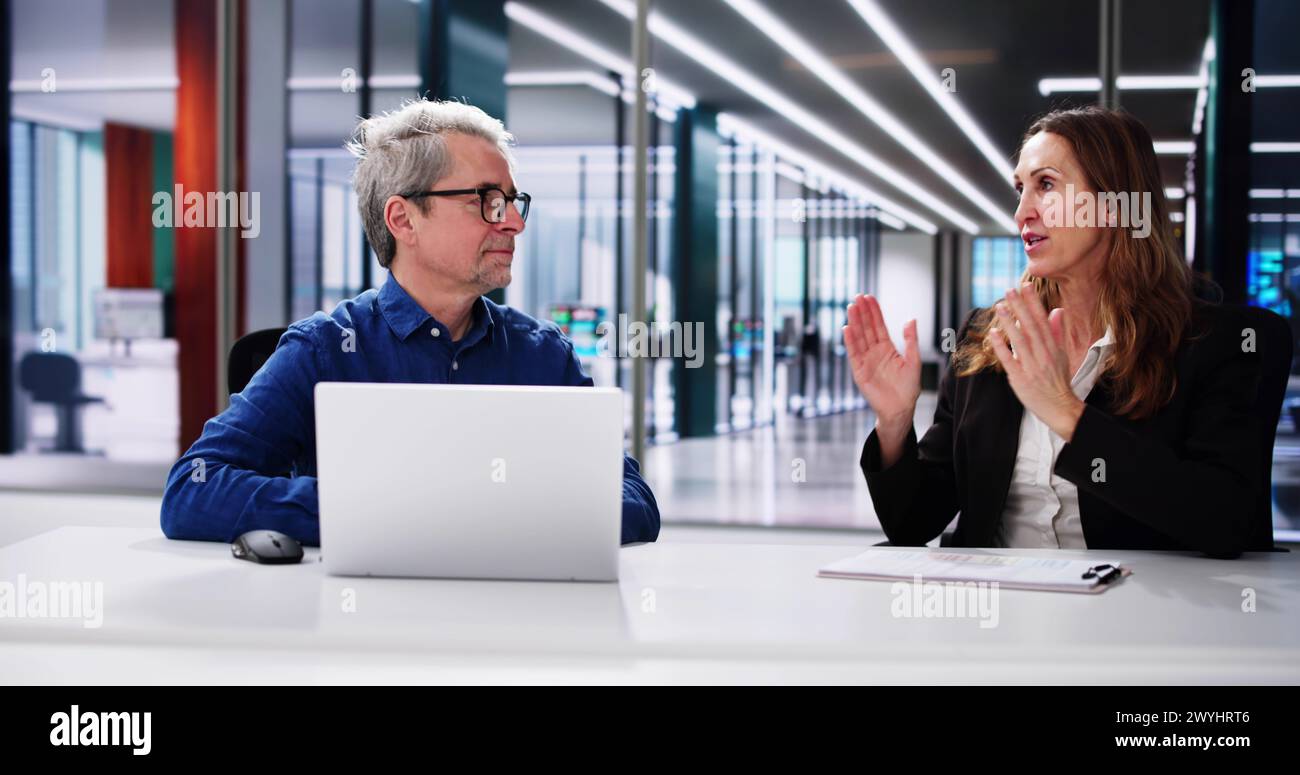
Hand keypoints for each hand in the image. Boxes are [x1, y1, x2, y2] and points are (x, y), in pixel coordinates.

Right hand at [844, 294, 920, 428]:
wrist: (900, 409)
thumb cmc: (908, 388)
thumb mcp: (914, 361)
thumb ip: (911, 341)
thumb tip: (911, 319)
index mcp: (887, 348)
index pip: (878, 326)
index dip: (874, 312)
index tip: (869, 297)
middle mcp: (874, 352)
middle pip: (866, 328)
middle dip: (862, 313)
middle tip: (857, 297)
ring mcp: (865, 361)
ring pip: (859, 338)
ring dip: (854, 322)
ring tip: (851, 307)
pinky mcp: (859, 371)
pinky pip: (853, 354)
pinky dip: (850, 341)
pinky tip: (847, 328)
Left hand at [988, 284, 1086, 440]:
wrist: (1059, 406)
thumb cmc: (1058, 380)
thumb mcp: (1062, 354)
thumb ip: (1057, 332)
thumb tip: (1057, 310)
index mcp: (1053, 347)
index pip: (1042, 320)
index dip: (1033, 303)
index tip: (1025, 286)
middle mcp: (1043, 354)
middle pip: (1031, 326)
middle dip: (1020, 307)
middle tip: (1009, 290)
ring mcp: (1032, 366)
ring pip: (1020, 340)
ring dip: (1010, 322)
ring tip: (1000, 306)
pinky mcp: (1020, 378)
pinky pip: (1009, 359)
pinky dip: (1001, 346)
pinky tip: (993, 333)